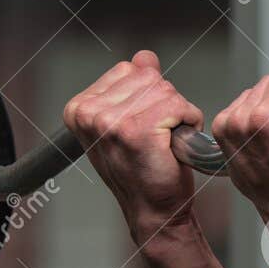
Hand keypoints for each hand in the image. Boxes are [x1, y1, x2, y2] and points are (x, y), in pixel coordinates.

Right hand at [62, 51, 204, 241]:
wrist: (154, 209)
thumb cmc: (143, 170)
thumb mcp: (130, 121)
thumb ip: (134, 85)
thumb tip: (144, 57)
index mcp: (79, 108)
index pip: (129, 70)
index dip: (147, 96)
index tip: (140, 127)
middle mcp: (88, 113)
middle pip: (149, 77)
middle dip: (164, 104)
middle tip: (155, 138)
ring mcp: (110, 121)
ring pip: (166, 90)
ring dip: (177, 115)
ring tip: (163, 143)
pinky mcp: (137, 130)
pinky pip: (179, 106)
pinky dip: (189, 122)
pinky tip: (173, 146)